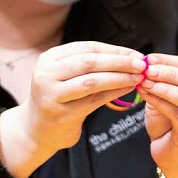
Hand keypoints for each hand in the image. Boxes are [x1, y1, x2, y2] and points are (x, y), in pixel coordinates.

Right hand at [1, 42, 144, 176]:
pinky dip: (114, 93)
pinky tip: (128, 90)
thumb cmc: (59, 98)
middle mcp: (47, 73)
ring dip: (119, 77)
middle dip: (119, 62)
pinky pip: (94, 100)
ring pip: (92, 81)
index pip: (88, 48)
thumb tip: (129, 56)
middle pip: (90, 62)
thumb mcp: (65, 75)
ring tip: (138, 77)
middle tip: (141, 64)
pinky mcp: (61, 113)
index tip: (135, 54)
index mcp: (49, 58)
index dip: (114, 50)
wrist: (36, 129)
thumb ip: (89, 64)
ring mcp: (52, 94)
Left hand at [139, 53, 177, 177]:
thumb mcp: (166, 96)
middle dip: (170, 73)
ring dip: (165, 88)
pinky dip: (161, 103)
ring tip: (145, 82)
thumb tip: (146, 62)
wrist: (173, 156)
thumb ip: (161, 79)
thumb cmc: (169, 123)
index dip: (171, 61)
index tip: (149, 58)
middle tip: (148, 69)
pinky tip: (146, 96)